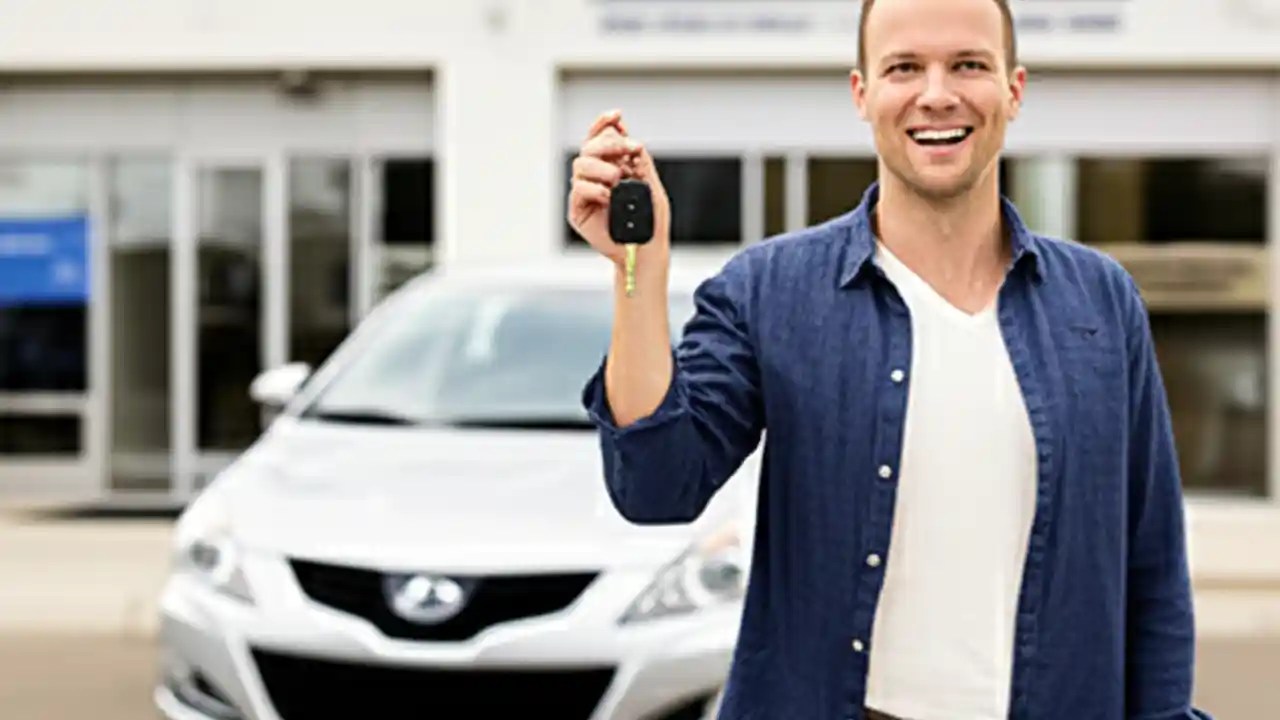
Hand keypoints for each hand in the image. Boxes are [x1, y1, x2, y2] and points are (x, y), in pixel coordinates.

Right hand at [567, 109, 671, 267]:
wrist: (645, 251)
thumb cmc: (649, 223)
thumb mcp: (652, 188)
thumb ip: (642, 165)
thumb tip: (633, 142)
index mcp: (612, 166)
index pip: (601, 138)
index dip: (605, 124)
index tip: (617, 116)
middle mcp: (595, 177)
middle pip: (589, 147)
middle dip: (609, 143)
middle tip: (629, 150)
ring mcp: (586, 192)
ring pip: (581, 165)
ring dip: (602, 166)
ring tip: (618, 179)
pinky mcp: (578, 211)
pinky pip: (579, 190)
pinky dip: (594, 188)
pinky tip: (608, 194)